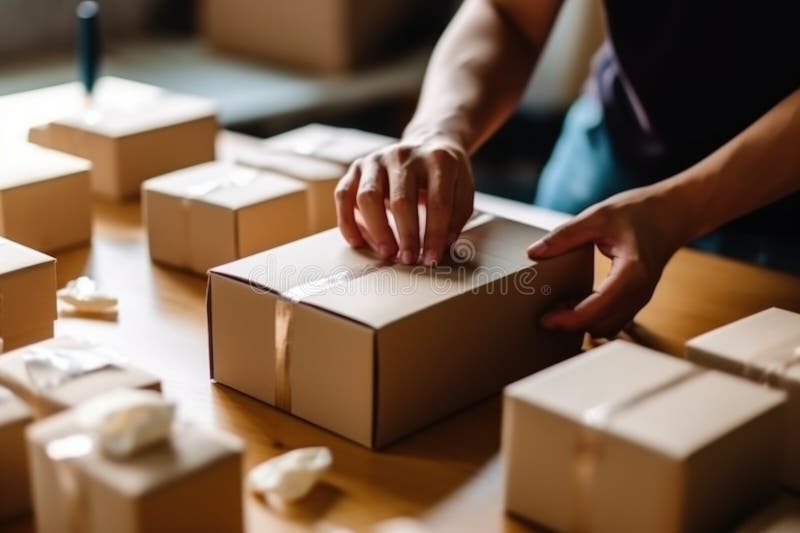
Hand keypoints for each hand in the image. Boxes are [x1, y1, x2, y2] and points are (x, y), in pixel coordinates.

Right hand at [335, 134, 474, 265]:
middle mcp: (404, 155)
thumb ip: (456, 216)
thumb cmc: (444, 173)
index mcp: (437, 160)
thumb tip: (442, 245)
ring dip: (377, 231)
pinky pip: (344, 194)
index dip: (434, 235)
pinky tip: (357, 242)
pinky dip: (347, 221)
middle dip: (405, 236)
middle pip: (401, 201)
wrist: (428, 142)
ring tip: (387, 253)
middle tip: (408, 259)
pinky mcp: (357, 167)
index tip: (432, 258)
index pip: (437, 202)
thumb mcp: (462, 188)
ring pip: (368, 197)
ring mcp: (377, 159)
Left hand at [527, 185, 689, 337]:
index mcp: (632, 273)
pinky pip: (614, 319)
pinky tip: (575, 300)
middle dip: (572, 324)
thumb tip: (534, 252)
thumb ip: (565, 235)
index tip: (545, 319)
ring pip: (608, 327)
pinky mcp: (637, 298)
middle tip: (546, 310)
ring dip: (582, 323)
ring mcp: (641, 298)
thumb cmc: (640, 211)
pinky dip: (593, 317)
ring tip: (559, 305)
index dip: (568, 320)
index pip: (597, 310)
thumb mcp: (597, 216)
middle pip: (601, 326)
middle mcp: (640, 292)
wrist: (673, 213)